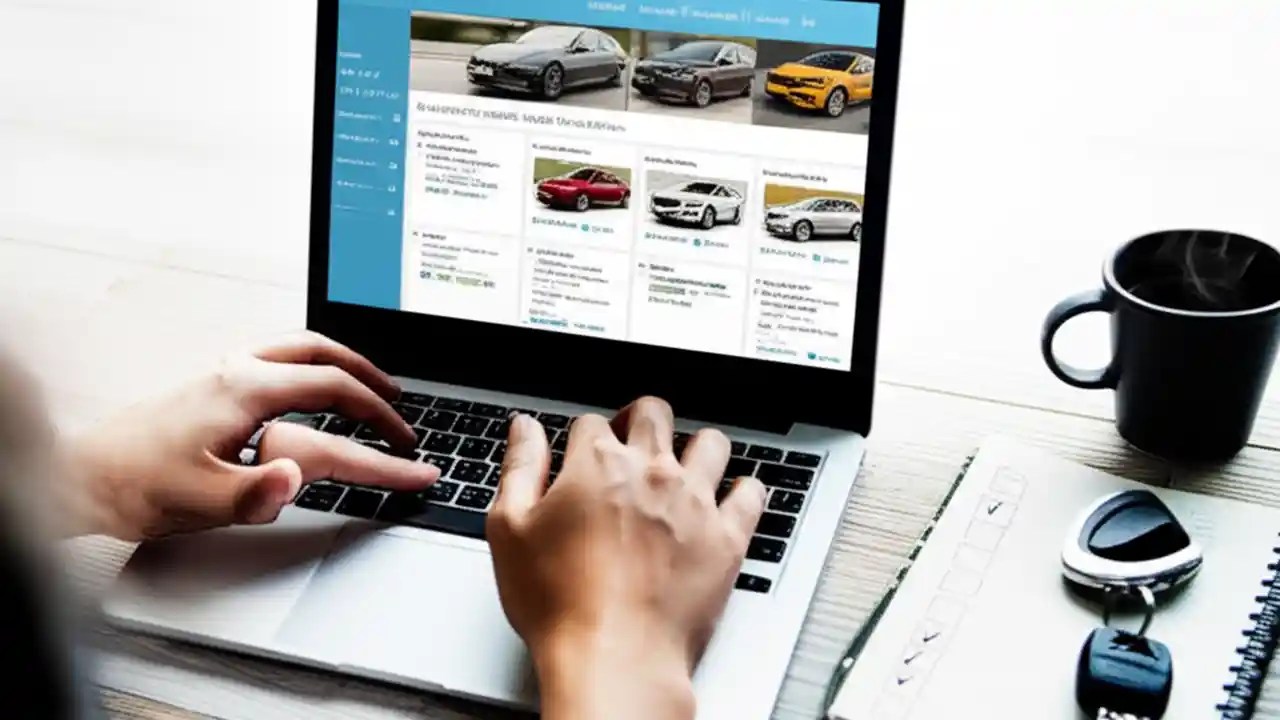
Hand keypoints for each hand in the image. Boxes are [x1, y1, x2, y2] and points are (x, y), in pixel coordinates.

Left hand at [66, 332, 437, 540]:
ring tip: (368, 388)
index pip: (335, 395)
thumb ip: (253, 492)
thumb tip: (296, 478)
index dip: (382, 425)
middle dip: (371, 380)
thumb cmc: (135, 486)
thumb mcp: (201, 501)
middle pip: (323, 356)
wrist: (80, 477)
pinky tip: (311, 389)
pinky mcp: (211, 383)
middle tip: (399, 408)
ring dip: (342, 363)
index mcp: (244, 392)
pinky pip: (277, 356)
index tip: (410, 451)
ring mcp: (222, 372)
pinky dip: (311, 365)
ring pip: (299, 347)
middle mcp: (236, 371)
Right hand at [487, 397, 765, 719]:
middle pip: (653, 413)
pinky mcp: (727, 537)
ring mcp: (694, 502)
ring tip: (684, 465)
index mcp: (596, 464)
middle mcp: (650, 471)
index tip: (581, 456)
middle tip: (633, 441)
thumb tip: (524, 428)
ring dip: (696, 447)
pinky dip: (744, 490)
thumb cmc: (560, 605)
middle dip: (640, 419)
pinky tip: (731, 497)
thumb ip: (520, 468)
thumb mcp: (509, 529)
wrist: (614, 658)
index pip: (591, 421)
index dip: (584, 438)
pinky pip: (751, 493)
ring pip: (709, 442)